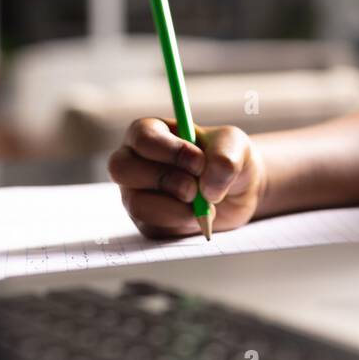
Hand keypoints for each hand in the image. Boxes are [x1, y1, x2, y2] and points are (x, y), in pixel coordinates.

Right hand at [108, 119, 266, 238]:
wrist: (237, 191)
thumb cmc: (226, 158)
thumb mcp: (235, 146)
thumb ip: (225, 157)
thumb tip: (207, 188)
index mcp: (150, 133)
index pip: (142, 137)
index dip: (170, 151)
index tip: (199, 162)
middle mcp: (135, 161)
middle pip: (121, 168)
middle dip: (164, 178)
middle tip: (194, 188)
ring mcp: (136, 193)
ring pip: (136, 202)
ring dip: (174, 206)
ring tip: (202, 203)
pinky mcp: (147, 222)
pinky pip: (152, 226)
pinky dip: (180, 222)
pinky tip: (197, 214)